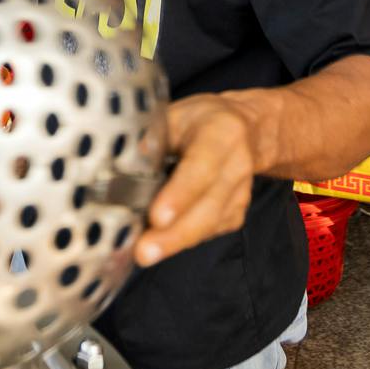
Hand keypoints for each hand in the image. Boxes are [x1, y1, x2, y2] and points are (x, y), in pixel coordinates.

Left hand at [134, 93, 262, 266]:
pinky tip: (158, 244)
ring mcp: (240, 194)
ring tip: (144, 254)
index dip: (180, 194)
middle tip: (144, 252)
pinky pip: (207, 233)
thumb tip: (123, 165)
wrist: (246, 130)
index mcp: (222, 134)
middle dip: (174, 234)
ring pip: (208, 226)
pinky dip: (181, 241)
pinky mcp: (235, 215)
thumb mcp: (176, 114)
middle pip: (207, 208)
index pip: (202, 168)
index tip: (157, 217)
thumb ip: (152, 137)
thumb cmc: (203, 122)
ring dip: (174, 243)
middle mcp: (237, 166)